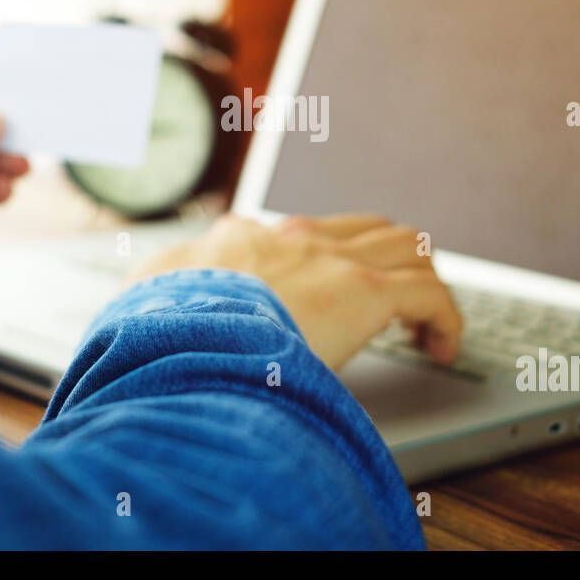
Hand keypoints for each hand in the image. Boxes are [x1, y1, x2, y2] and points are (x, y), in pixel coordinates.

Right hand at [129, 214, 462, 370]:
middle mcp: (296, 238)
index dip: (335, 263)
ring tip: (426, 328)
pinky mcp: (364, 290)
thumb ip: (152, 300)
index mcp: (246, 241)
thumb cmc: (153, 325)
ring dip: (426, 284)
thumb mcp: (143, 303)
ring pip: (411, 248)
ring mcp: (332, 258)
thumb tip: (133, 312)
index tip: (338, 296)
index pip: (309, 235)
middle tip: (400, 306)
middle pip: (372, 229)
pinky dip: (447, 319)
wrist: (176, 330)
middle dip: (395, 262)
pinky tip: (442, 350)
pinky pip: (432, 293)